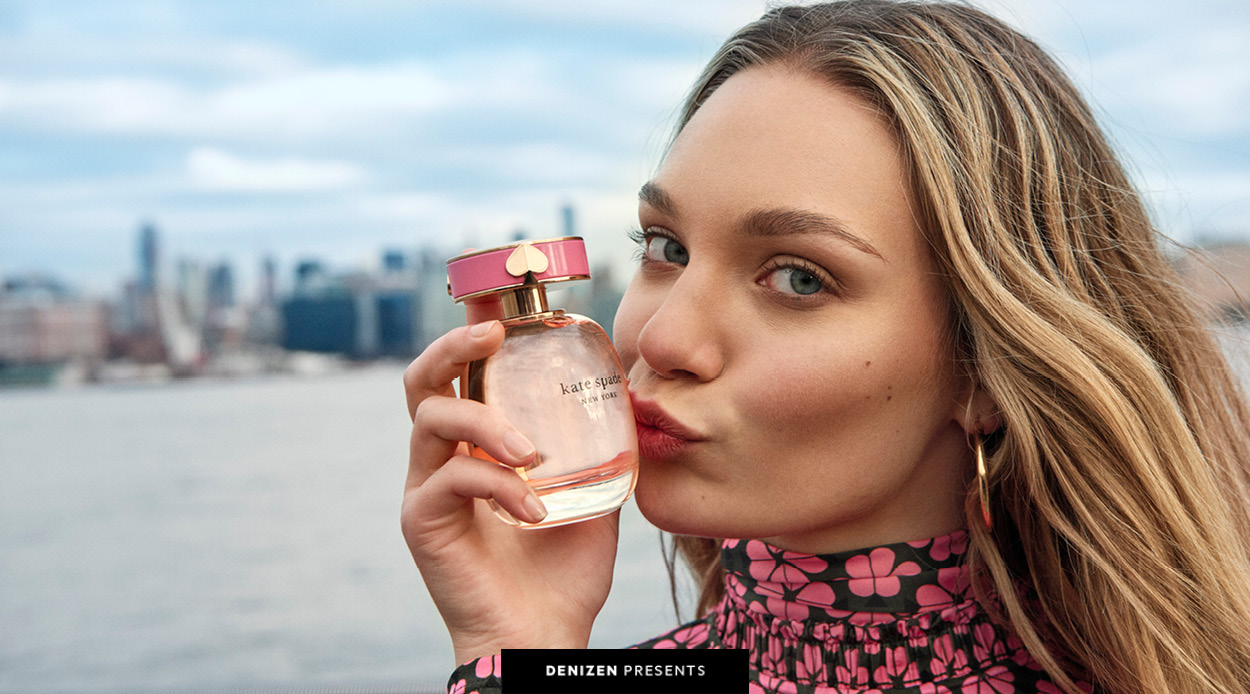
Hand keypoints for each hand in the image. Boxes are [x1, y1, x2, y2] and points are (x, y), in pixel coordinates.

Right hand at [400, 296, 619, 663]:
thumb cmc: (564, 571)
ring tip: (532, 453)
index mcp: (480, 446)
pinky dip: (497, 485)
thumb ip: (598, 448)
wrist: (545, 634)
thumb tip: (629, 398)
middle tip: (494, 332)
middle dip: (453, 343)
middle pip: (423, 378)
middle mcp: (445, 458)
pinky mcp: (421, 520)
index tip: (501, 299)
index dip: (474, 331)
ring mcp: (428, 487)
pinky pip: (450, 479)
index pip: (465, 375)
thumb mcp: (594, 493)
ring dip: (487, 425)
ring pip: (432, 418)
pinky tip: (533, 511)